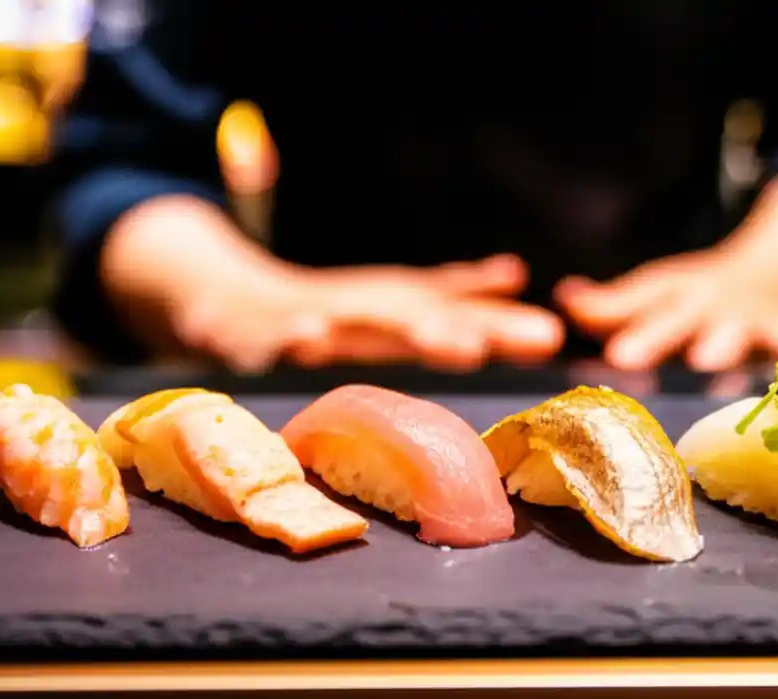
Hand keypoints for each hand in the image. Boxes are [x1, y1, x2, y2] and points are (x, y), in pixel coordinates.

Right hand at [173, 254, 563, 371]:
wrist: (225, 299)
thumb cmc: (328, 309)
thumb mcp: (396, 299)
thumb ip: (455, 293)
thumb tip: (518, 275)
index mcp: (397, 307)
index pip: (456, 315)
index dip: (501, 326)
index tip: (552, 336)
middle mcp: (362, 309)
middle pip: (413, 317)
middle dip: (453, 329)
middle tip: (491, 344)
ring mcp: (309, 318)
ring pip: (356, 327)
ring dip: (392, 329)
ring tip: (439, 343)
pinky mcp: (258, 335)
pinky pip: (275, 338)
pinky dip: (293, 335)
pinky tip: (309, 336)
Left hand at [555, 247, 777, 371]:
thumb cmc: (708, 294)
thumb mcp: (661, 292)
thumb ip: (613, 307)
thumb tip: (564, 300)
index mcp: (668, 297)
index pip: (631, 310)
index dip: (603, 324)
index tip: (580, 348)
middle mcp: (703, 305)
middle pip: (672, 321)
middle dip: (649, 339)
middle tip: (621, 358)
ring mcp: (746, 317)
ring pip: (732, 332)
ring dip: (720, 346)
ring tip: (705, 361)